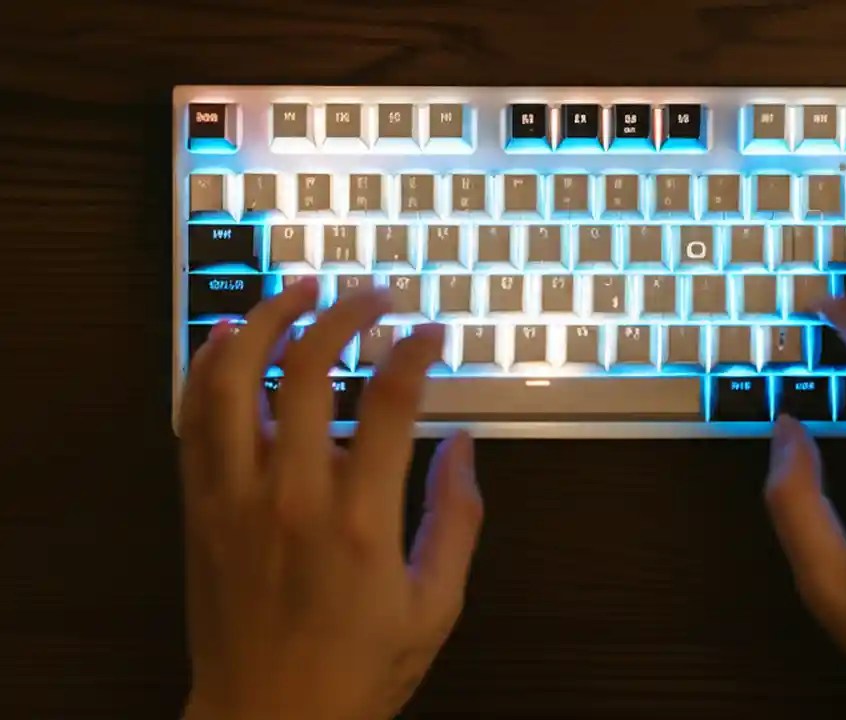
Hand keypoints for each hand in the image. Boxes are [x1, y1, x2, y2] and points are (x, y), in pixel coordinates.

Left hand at [178, 278, 482, 719]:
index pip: (392, 401)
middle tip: (371, 295)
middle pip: (312, 370)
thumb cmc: (358, 670)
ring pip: (237, 380)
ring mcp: (236, 496)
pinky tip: (229, 337)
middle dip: (345, 313)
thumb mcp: (436, 606)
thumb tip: (464, 449)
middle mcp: (293, 495)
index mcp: (362, 520)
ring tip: (298, 290)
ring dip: (267, 321)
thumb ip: (457, 521)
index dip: (415, 350)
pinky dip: (208, 368)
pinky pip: (193, 419)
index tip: (429, 333)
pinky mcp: (201, 506)